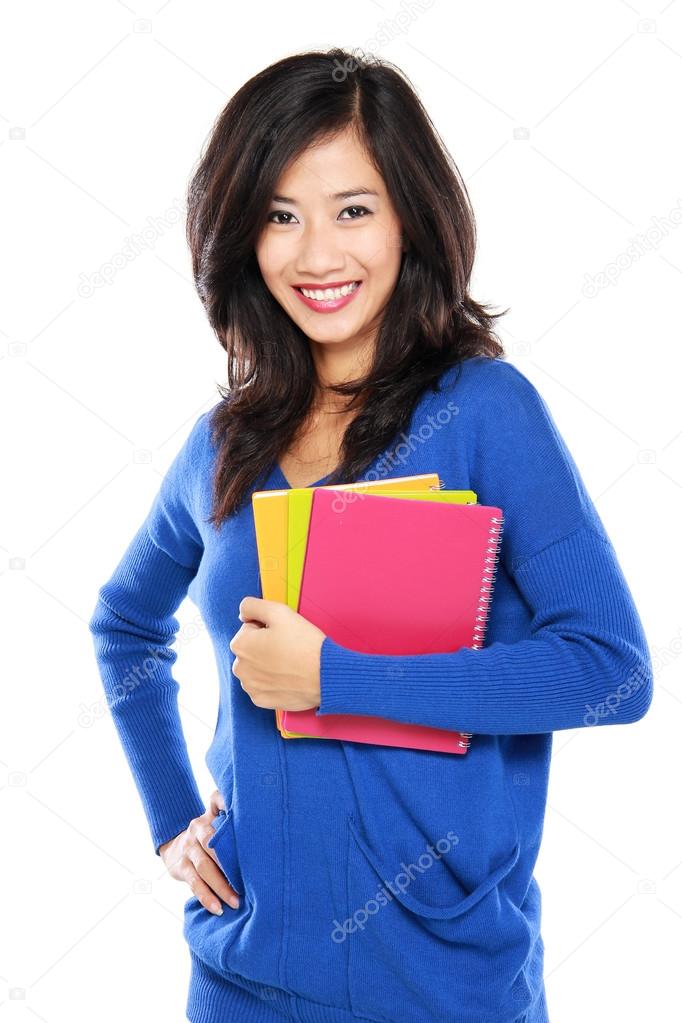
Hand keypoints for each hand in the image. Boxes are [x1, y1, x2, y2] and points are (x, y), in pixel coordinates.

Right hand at [158, 790, 238, 914]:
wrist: (173, 845)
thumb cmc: (205, 834)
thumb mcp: (213, 819)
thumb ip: (228, 813)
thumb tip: (257, 817)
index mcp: (206, 818)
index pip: (217, 808)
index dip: (229, 813)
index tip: (249, 828)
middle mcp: (195, 832)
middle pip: (212, 846)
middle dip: (230, 864)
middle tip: (249, 881)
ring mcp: (187, 850)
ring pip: (204, 869)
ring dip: (221, 887)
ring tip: (236, 902)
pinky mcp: (180, 868)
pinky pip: (194, 884)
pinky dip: (206, 897)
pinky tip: (218, 908)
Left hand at [230, 597, 324, 710]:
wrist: (325, 676)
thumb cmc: (304, 644)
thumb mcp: (279, 612)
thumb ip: (252, 606)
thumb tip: (243, 614)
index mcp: (240, 645)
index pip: (249, 628)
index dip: (267, 628)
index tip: (282, 634)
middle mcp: (239, 668)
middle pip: (251, 649)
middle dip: (264, 646)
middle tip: (288, 647)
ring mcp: (250, 687)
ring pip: (255, 668)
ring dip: (267, 664)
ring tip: (289, 662)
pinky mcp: (261, 700)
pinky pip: (262, 686)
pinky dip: (272, 681)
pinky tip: (287, 677)